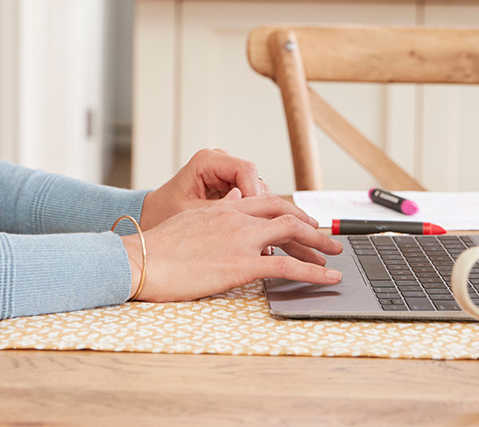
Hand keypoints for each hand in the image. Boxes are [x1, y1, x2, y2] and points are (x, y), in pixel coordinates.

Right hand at [123, 191, 342, 300]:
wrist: (142, 259)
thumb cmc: (156, 247)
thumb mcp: (185, 223)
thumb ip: (210, 218)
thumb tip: (224, 216)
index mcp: (221, 208)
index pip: (264, 201)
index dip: (288, 210)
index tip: (300, 220)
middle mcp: (235, 217)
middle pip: (284, 212)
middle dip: (310, 223)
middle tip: (327, 236)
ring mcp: (240, 239)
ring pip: (291, 232)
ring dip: (319, 243)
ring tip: (336, 254)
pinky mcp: (241, 264)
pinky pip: (287, 267)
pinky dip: (314, 272)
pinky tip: (330, 278)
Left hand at [140, 149, 268, 228]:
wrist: (154, 215)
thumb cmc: (166, 212)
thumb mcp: (192, 213)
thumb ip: (222, 211)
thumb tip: (253, 217)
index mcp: (207, 161)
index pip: (245, 170)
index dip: (255, 194)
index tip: (258, 221)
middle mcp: (220, 162)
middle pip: (255, 180)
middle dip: (261, 208)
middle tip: (264, 236)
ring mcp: (226, 173)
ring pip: (257, 190)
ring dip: (259, 214)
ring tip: (259, 240)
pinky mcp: (230, 186)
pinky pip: (251, 198)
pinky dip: (253, 216)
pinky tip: (252, 236)